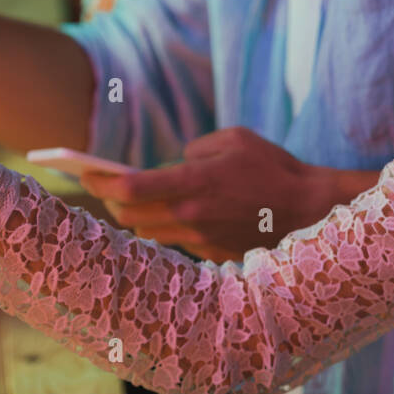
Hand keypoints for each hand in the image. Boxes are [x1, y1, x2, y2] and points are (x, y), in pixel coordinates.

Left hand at [79, 127, 334, 262]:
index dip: (101, 181)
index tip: (85, 172)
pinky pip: (174, 241)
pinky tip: (166, 214)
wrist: (308, 210)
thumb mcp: (234, 139)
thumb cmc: (273, 167)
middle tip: (99, 185)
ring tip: (126, 200)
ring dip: (133, 217)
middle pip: (129, 215)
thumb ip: (197, 148)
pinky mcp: (210, 254)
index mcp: (194, 183)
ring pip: (148, 232)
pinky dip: (164, 227)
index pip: (131, 188)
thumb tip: (177, 162)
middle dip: (109, 200)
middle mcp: (191, 216)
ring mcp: (200, 239)